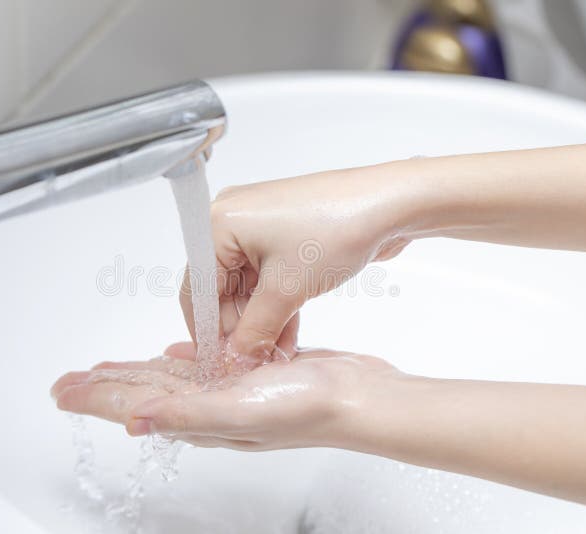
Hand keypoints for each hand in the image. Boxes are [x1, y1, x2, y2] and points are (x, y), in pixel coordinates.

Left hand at [51, 342, 401, 450]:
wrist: (356, 397)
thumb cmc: (305, 408)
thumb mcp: (238, 409)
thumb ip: (185, 415)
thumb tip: (133, 421)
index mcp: (199, 417)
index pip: (134, 407)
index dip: (96, 398)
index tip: (62, 392)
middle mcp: (209, 408)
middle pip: (144, 393)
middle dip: (107, 386)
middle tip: (73, 380)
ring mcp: (230, 392)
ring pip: (170, 379)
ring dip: (137, 372)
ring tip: (111, 369)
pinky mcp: (251, 373)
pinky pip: (205, 366)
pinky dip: (185, 359)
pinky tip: (175, 354)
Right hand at [187, 166, 420, 358]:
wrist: (388, 203)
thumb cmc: (334, 230)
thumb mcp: (287, 290)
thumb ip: (254, 330)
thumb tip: (236, 359)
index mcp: (218, 224)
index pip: (197, 289)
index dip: (208, 331)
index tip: (220, 363)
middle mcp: (231, 221)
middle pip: (220, 289)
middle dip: (239, 328)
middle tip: (253, 362)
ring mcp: (258, 227)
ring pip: (246, 287)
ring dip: (260, 322)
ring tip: (275, 354)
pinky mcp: (282, 235)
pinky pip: (267, 277)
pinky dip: (275, 305)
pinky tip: (286, 336)